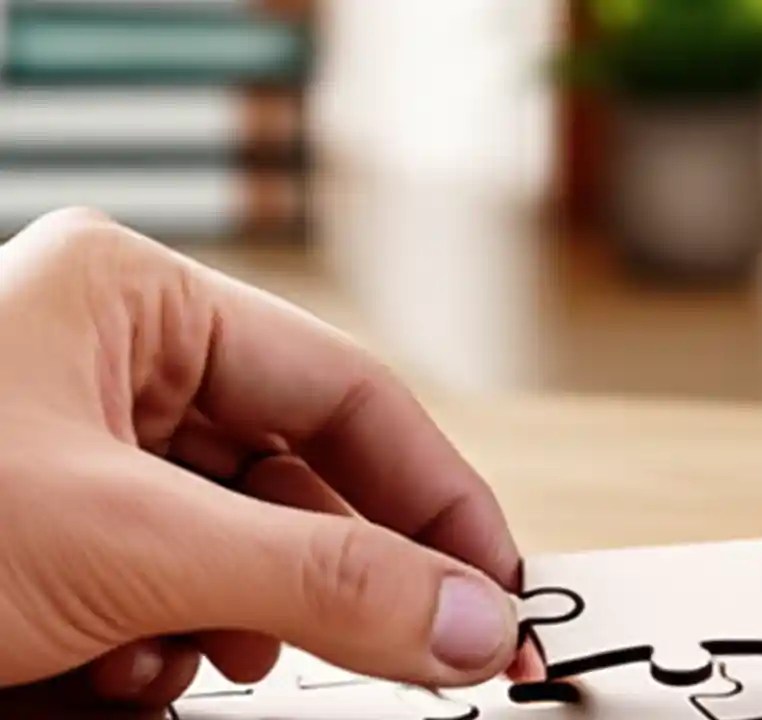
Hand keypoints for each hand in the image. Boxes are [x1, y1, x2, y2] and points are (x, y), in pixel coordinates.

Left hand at [0, 208, 534, 711]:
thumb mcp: (124, 541)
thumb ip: (317, 580)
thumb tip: (469, 620)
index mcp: (132, 298)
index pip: (349, 392)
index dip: (437, 497)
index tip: (494, 588)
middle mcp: (115, 361)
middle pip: (299, 474)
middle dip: (334, 576)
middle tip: (412, 651)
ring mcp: (79, 449)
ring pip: (239, 541)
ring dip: (241, 620)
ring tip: (205, 657)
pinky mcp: (54, 532)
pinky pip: (169, 583)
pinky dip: (170, 643)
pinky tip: (123, 668)